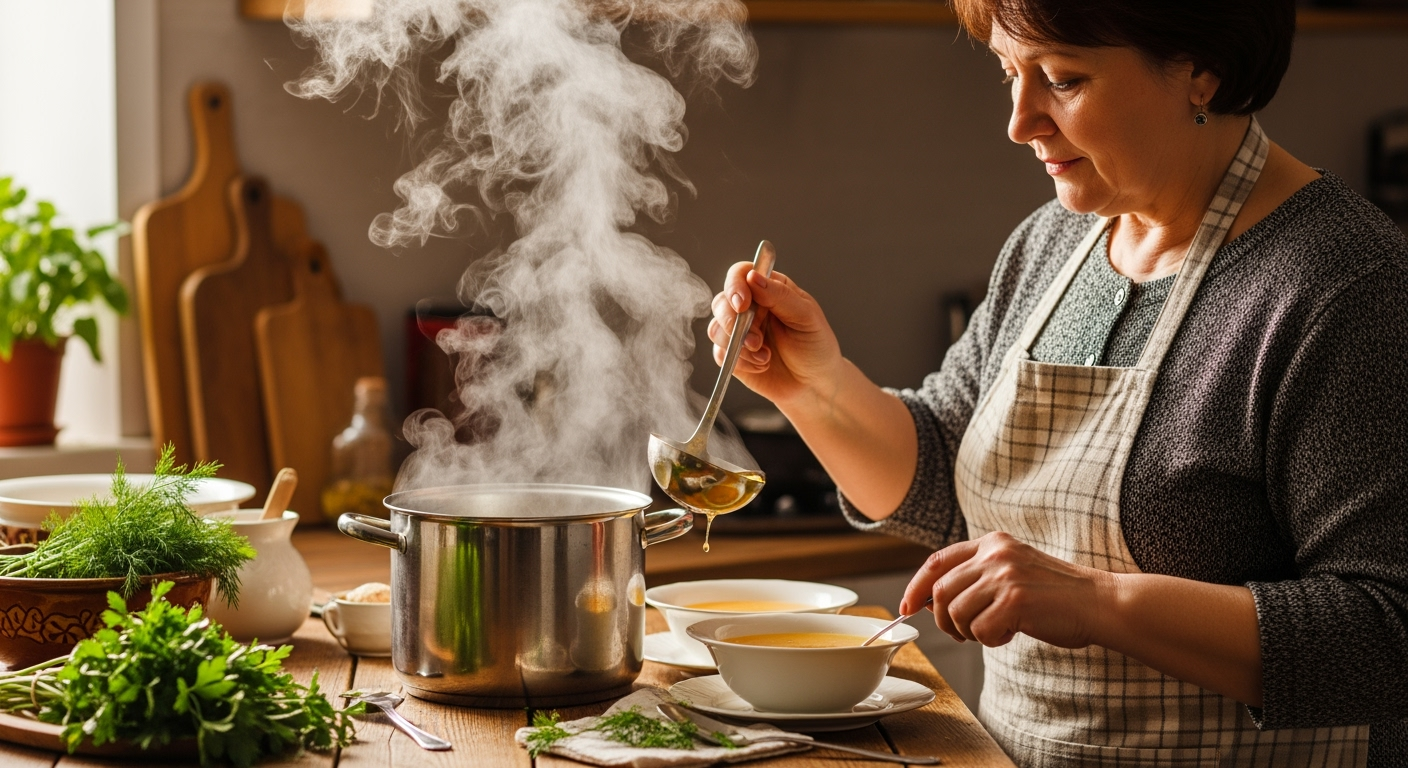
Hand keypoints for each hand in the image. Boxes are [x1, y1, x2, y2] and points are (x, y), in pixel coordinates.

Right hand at [708, 262, 842, 406]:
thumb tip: (753, 277)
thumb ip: (780, 296)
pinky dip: (741, 362)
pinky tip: (762, 365)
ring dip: (739, 346)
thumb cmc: (816, 347)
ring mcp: (739, 332)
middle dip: (733, 323)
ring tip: (765, 357)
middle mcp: (750, 308)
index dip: (735, 286)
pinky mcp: (732, 355)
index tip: (742, 304)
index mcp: (769, 289)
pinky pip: (720, 354)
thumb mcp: (806, 317)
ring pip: (716, 329)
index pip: (740, 274)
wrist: (815, 384)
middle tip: (756, 341)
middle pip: (721, 302)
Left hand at [899, 532, 1115, 648]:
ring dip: (968, 632)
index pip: (937, 561)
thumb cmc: (1056, 595)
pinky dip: (990, 640)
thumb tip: (928, 601)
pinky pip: (979, 630)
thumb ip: (976, 579)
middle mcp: (995, 554)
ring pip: (956, 613)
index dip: (916, 586)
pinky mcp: (1015, 600)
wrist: (1099, 602)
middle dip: (942, 619)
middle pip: (940, 591)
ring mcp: (1005, 576)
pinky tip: (1010, 634)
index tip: (906, 606)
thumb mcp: (1012, 572)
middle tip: (961, 633)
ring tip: (994, 631)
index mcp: (992, 542)